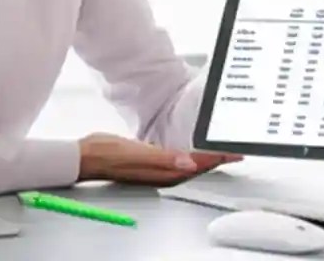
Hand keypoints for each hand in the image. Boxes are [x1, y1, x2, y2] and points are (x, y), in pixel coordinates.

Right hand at [77, 133, 241, 185]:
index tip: (236, 152)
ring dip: (207, 157)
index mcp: (164, 172)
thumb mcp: (136, 153)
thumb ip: (163, 158)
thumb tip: (190, 163)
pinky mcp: (152, 163)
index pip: (199, 164)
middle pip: (199, 167)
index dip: (219, 158)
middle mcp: (164, 173)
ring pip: (190, 164)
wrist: (86, 155)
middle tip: (236, 151)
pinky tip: (192, 149)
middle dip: (219, 159)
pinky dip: (191, 154)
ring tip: (221, 150)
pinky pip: (178, 160)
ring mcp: (158, 169)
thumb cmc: (108, 154)